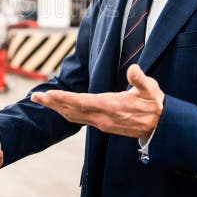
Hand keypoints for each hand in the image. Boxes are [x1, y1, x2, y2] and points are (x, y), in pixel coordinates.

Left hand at [31, 64, 163, 139]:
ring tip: (41, 100)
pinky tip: (58, 108)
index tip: (49, 94)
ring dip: (56, 108)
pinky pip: (79, 119)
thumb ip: (140, 79)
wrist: (161, 128)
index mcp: (111, 106)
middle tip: (34, 97)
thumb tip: (133, 69)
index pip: (82, 102)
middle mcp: (103, 117)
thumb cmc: (155, 105)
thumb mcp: (151, 90)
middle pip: (72, 110)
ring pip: (73, 116)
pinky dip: (65, 112)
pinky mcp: (102, 124)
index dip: (64, 98)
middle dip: (53, 103)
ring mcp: (101, 123)